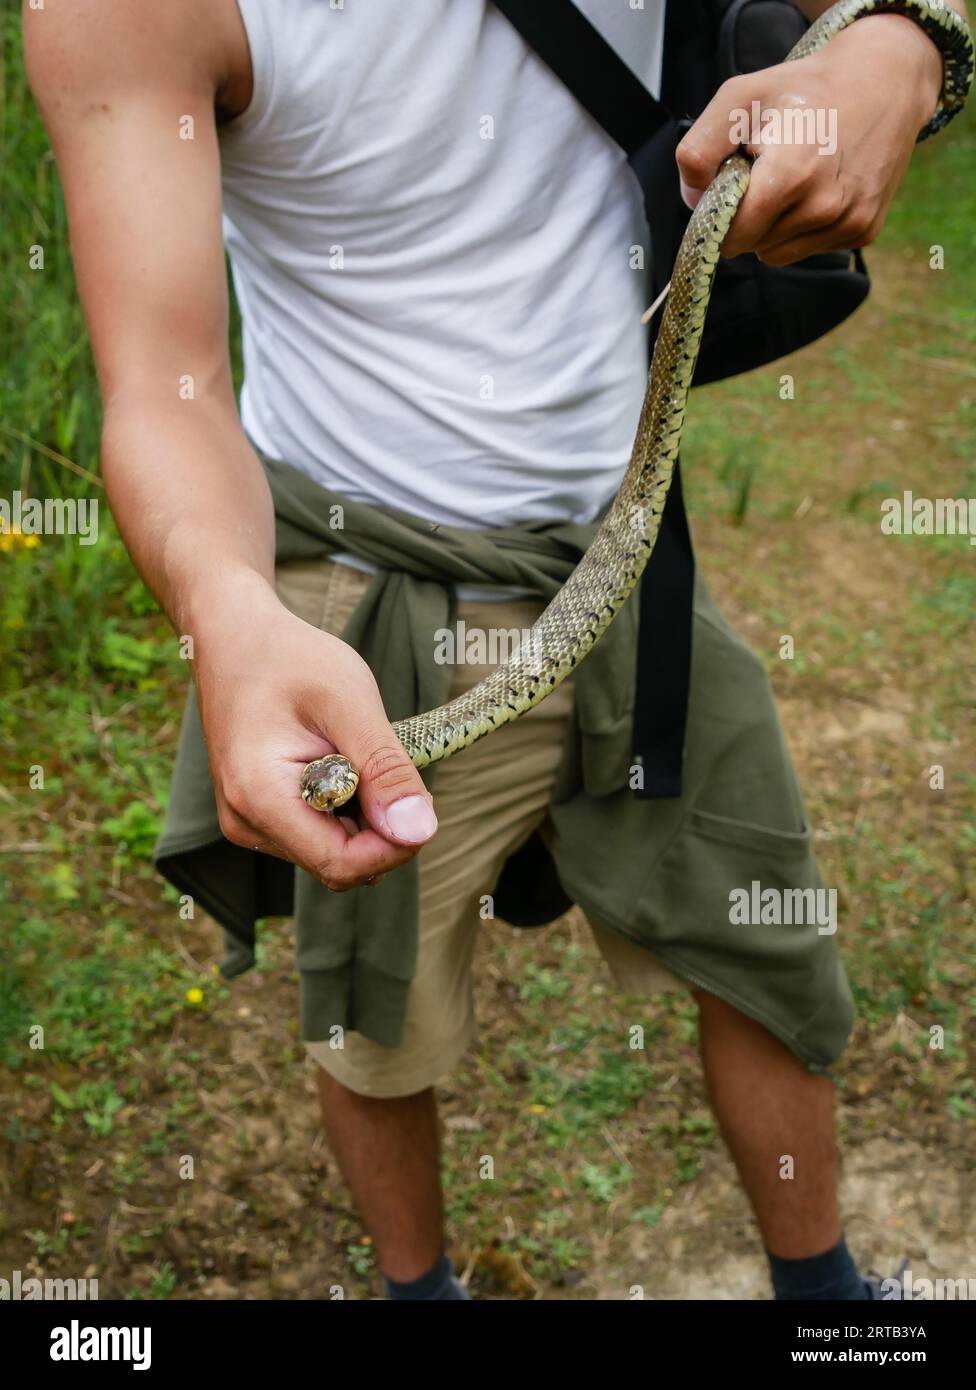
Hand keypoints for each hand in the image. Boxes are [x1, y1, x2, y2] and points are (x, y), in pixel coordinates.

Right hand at [191, 574, 436, 890]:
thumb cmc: (289, 658)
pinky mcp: (259, 813)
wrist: (234, 634)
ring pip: (331, 850)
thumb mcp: (349, 703)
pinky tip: (341, 760)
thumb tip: (421, 832)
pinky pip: (317, 832)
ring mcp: (249, 821)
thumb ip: (384, 769)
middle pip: (337, 863)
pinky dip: (346, 807)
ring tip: (356, 751)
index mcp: (259, 798)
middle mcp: (246, 822)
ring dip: (364, 815)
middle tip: (392, 763)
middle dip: (380, 828)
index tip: (420, 799)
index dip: (393, 846)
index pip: (340, 865)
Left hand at [676, 15, 943, 264]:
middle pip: (753, 246)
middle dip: (748, 217)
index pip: (733, 235)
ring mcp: (848, 222)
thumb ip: (701, 149)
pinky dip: (803, 227)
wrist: (883, 81)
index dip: (721, 214)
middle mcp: (824, 207)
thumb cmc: (802, 91)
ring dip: (773, 227)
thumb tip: (693, 199)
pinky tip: (818, 189)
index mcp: (791, 176)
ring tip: (793, 179)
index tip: (731, 186)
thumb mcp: (740, 98)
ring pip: (778, 255)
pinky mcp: (863, 231)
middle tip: (767, 171)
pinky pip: (808, 249)